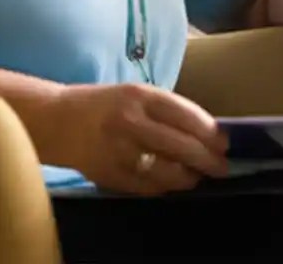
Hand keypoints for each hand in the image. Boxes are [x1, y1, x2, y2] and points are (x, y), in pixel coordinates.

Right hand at [48, 83, 228, 195]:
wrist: (57, 120)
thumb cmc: (104, 105)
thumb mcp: (136, 94)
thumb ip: (167, 110)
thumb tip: (207, 132)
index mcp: (140, 96)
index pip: (187, 115)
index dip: (211, 132)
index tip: (225, 142)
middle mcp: (131, 122)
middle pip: (182, 146)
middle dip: (208, 159)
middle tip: (222, 167)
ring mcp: (119, 150)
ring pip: (167, 171)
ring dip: (188, 177)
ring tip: (196, 177)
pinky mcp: (109, 174)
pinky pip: (146, 187)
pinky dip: (163, 187)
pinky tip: (171, 184)